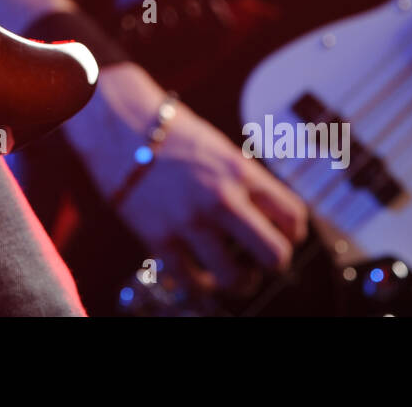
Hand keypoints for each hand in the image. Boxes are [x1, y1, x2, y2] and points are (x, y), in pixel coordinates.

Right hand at [64, 63, 308, 292]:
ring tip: (235, 276)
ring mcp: (190, 221)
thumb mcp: (216, 146)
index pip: (292, 216)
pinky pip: (190, 281)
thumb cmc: (166, 130)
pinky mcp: (159, 236)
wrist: (116, 123)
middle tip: (264, 262)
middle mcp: (221, 198)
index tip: (285, 236)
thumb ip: (240, 178)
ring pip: (235, 278)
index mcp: (239, 170)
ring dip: (240, 282)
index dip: (294, 234)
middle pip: (275, 254)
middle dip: (275, 263)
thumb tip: (261, 211)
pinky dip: (201, 288)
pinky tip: (201, 279)